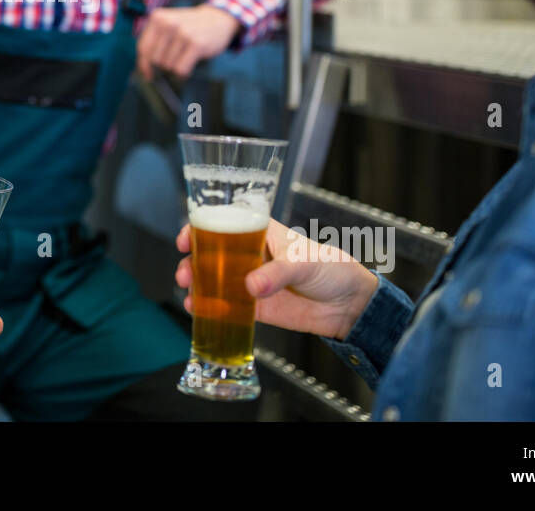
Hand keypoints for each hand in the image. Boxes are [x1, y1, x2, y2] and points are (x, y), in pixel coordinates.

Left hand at [135, 4, 239, 80]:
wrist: (218, 19)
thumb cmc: (190, 26)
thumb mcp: (169, 25)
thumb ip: (154, 42)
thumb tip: (145, 72)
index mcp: (157, 18)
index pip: (143, 48)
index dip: (144, 65)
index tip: (148, 75)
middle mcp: (168, 23)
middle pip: (155, 60)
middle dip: (163, 64)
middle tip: (175, 58)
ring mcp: (182, 33)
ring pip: (168, 66)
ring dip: (176, 66)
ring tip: (185, 55)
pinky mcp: (196, 44)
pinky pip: (181, 69)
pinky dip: (184, 73)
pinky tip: (189, 64)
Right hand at [174, 221, 379, 340]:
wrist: (348, 304)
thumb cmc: (330, 267)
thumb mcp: (304, 262)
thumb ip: (277, 273)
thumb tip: (250, 286)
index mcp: (260, 232)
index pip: (224, 223)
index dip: (200, 228)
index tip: (186, 239)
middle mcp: (250, 255)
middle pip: (211, 253)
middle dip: (192, 261)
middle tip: (185, 272)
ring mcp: (250, 281)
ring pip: (214, 280)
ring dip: (197, 285)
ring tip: (189, 293)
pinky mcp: (254, 306)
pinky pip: (226, 306)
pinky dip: (210, 308)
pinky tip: (199, 310)